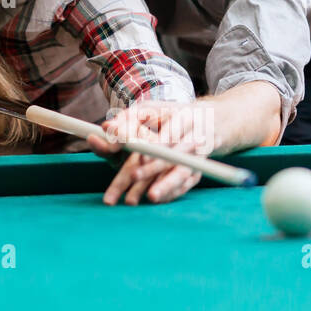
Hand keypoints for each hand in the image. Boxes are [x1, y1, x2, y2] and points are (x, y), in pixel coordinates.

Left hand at [88, 101, 213, 205]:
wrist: (204, 122)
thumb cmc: (167, 116)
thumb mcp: (148, 111)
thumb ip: (126, 120)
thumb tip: (106, 128)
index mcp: (184, 118)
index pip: (169, 134)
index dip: (156, 145)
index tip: (141, 157)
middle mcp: (194, 137)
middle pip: (172, 156)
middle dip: (153, 168)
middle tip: (133, 178)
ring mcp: (199, 156)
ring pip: (182, 172)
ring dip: (167, 185)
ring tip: (151, 197)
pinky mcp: (199, 171)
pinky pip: (186, 184)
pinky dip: (172, 192)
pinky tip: (157, 199)